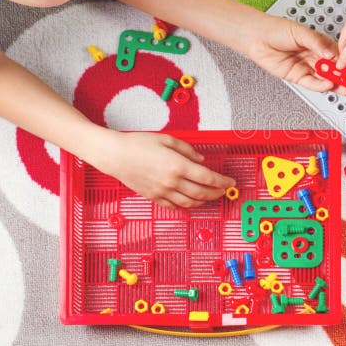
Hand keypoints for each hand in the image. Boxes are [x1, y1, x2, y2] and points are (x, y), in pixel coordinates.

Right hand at [89, 131, 235, 208]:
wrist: (115, 155)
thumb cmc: (138, 144)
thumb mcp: (167, 140)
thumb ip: (188, 150)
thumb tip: (202, 160)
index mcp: (178, 165)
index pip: (208, 178)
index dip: (223, 181)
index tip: (231, 182)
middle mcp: (172, 181)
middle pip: (202, 192)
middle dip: (217, 192)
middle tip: (224, 190)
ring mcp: (162, 192)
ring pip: (190, 202)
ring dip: (204, 201)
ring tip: (211, 196)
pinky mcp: (154, 197)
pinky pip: (174, 206)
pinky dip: (187, 205)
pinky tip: (192, 201)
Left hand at [243, 15, 345, 93]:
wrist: (256, 38)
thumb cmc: (276, 30)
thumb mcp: (300, 32)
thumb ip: (317, 43)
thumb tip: (331, 53)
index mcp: (319, 44)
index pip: (338, 54)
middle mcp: (314, 56)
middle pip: (334, 68)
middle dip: (345, 75)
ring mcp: (307, 67)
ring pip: (325, 78)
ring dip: (336, 83)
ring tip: (345, 86)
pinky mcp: (297, 77)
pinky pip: (312, 83)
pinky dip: (321, 86)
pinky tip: (328, 85)